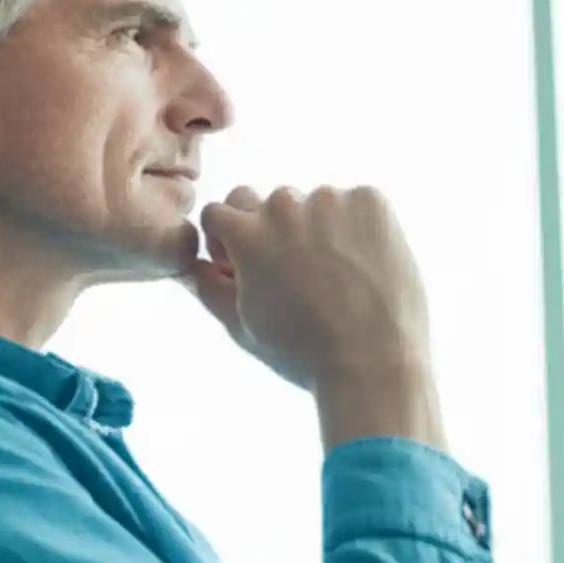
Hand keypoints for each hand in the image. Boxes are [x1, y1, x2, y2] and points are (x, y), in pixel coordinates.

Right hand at [178, 185, 447, 450]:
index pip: (220, 212)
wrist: (372, 363)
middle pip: (267, 203)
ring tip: (337, 276)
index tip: (246, 268)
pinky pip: (355, 203)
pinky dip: (357, 226)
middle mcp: (284, 205)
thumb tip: (190, 266)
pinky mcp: (371, 201)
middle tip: (296, 274)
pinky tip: (363, 265)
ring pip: (314, 203)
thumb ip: (208, 288)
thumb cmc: (302, 353)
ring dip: (317, 227)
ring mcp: (331, 199)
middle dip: (272, 231)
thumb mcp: (241, 325)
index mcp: (246, 233)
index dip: (228, 242)